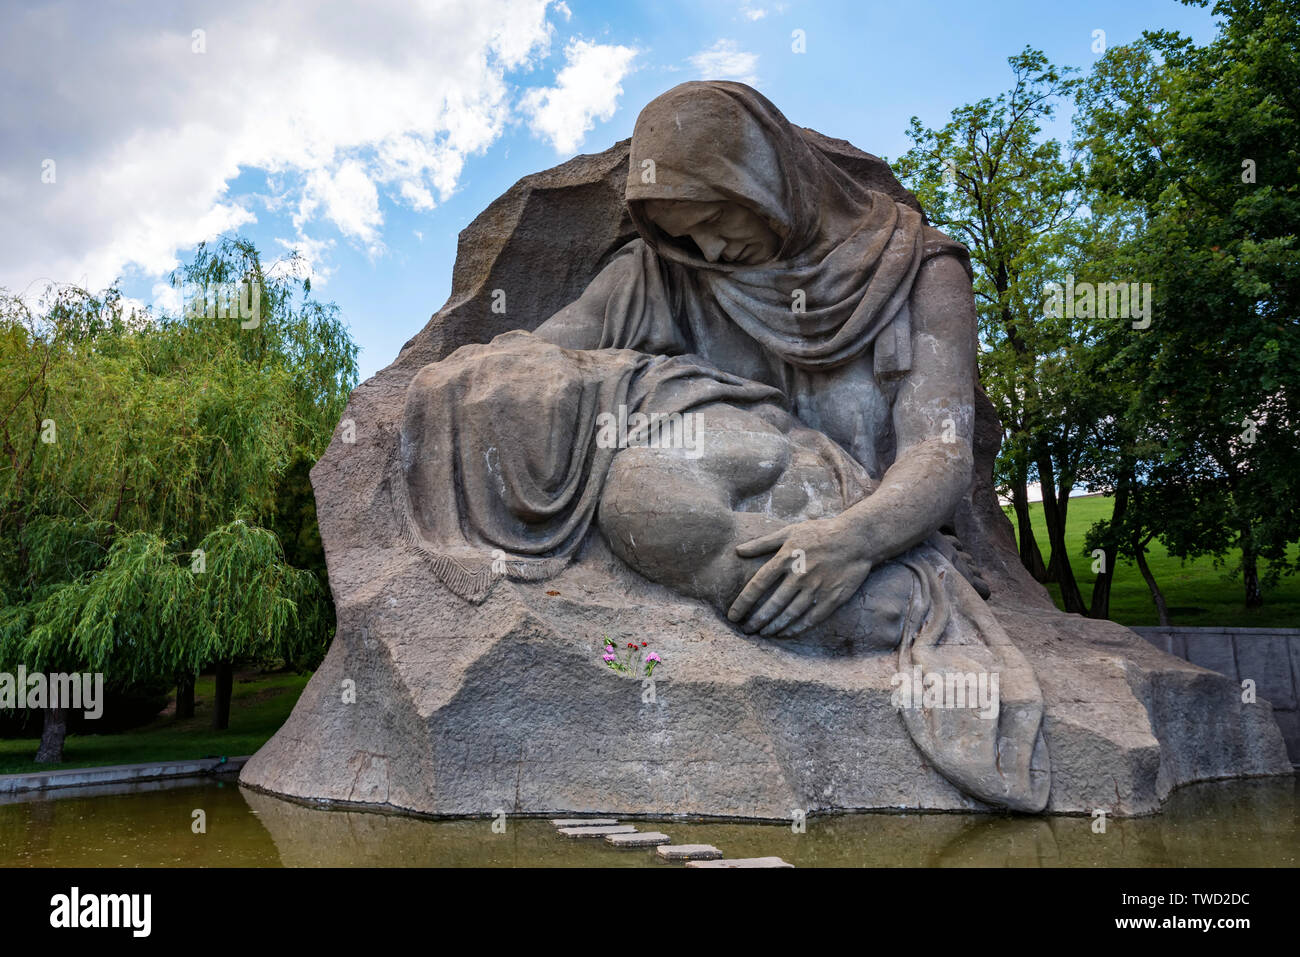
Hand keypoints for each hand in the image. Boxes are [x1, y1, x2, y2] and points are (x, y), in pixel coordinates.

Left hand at [727, 517, 874, 637]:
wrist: (856, 538)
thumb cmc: (820, 532)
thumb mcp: (790, 531)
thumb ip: (762, 543)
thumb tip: (738, 550)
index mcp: (785, 558)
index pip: (757, 585)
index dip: (743, 603)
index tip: (732, 616)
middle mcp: (798, 575)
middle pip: (772, 604)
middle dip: (756, 621)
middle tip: (746, 631)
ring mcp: (816, 588)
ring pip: (790, 614)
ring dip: (774, 627)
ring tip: (763, 634)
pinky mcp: (831, 598)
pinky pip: (810, 619)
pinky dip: (796, 629)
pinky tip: (785, 634)